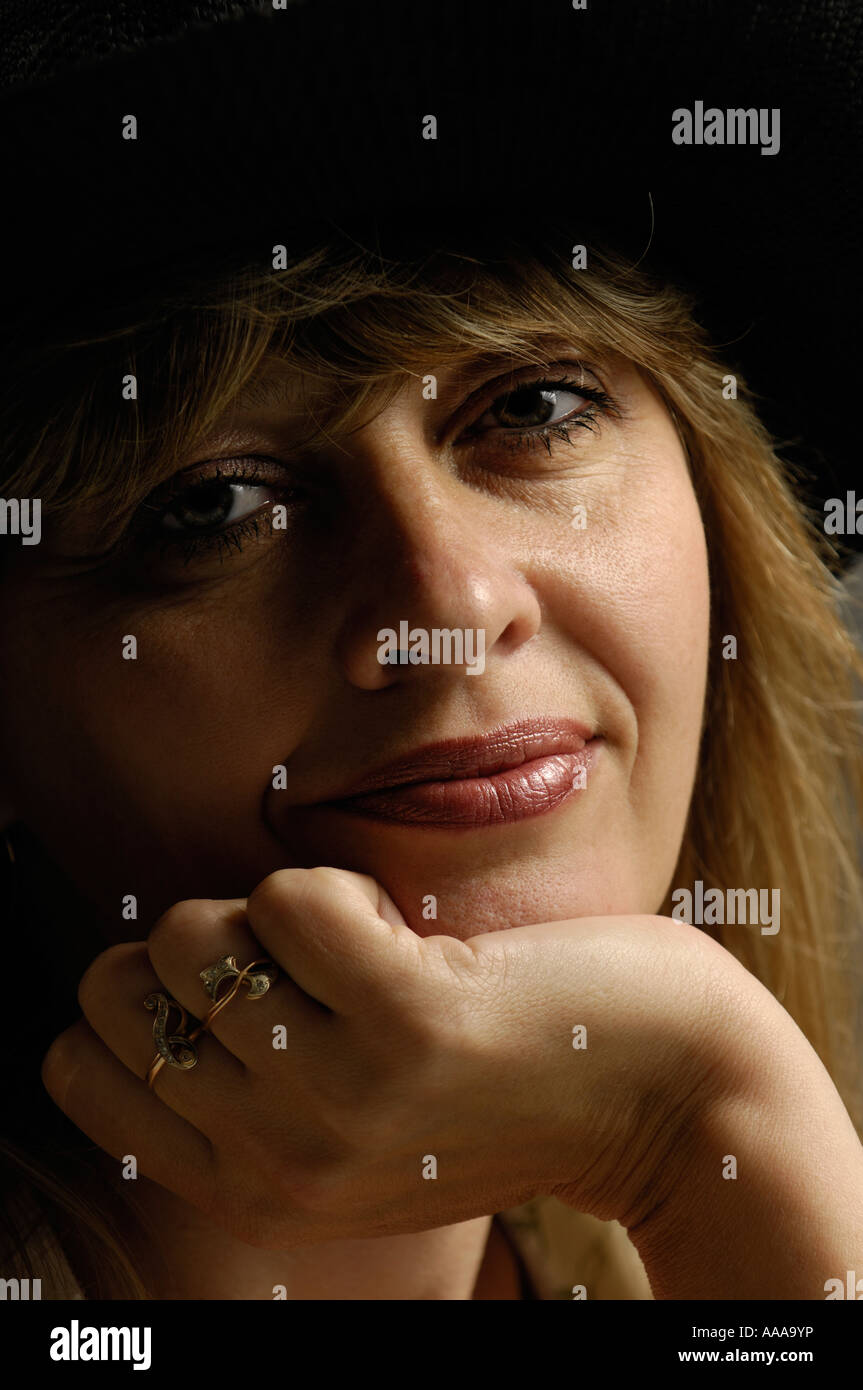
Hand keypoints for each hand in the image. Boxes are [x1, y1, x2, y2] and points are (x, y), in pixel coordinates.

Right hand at [41, 867, 760, 1249]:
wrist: (667, 1096)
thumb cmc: (508, 1086)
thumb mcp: (355, 1130)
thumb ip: (252, 1087)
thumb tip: (153, 968)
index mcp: (252, 1189)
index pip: (81, 1072)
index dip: (135, 998)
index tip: (229, 985)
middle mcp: (278, 1161)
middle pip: (121, 990)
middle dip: (198, 939)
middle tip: (299, 960)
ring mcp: (340, 1097)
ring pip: (190, 937)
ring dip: (271, 908)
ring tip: (364, 946)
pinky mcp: (408, 1020)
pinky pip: (288, 899)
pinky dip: (341, 889)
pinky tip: (409, 932)